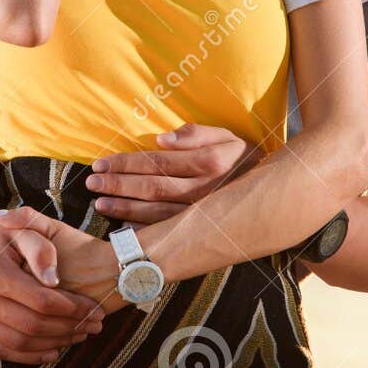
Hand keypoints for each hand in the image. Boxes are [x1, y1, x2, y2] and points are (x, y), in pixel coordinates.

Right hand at [0, 203, 104, 363]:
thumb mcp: (19, 229)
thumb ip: (41, 251)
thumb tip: (54, 281)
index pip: (44, 302)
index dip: (75, 309)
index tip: (96, 309)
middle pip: (35, 325)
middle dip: (70, 328)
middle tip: (95, 325)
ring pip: (20, 342)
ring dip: (54, 343)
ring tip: (79, 335)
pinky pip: (2, 349)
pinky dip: (29, 354)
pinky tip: (52, 351)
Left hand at [86, 123, 260, 223]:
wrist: (276, 192)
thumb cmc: (243, 157)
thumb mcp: (228, 136)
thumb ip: (196, 134)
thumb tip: (162, 140)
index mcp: (209, 164)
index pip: (158, 162)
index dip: (126, 163)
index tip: (100, 163)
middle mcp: (205, 192)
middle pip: (153, 188)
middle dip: (119, 186)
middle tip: (91, 184)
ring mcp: (203, 215)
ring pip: (158, 213)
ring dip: (125, 209)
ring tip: (99, 204)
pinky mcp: (202, 231)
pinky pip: (169, 233)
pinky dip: (144, 232)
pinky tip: (122, 230)